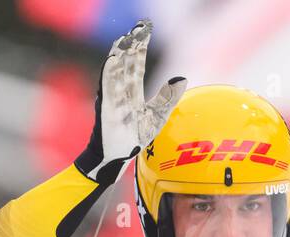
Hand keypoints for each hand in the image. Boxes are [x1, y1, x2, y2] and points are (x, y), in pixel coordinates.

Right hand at [74, 19, 185, 185]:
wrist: (119, 157)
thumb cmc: (134, 138)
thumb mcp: (157, 115)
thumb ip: (167, 97)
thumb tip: (182, 78)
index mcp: (132, 92)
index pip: (137, 65)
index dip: (140, 48)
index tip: (145, 30)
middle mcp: (121, 91)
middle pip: (126, 63)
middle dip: (131, 45)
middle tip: (137, 27)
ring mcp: (113, 98)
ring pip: (117, 71)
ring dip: (120, 54)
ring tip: (125, 38)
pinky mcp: (107, 107)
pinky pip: (107, 87)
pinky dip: (109, 73)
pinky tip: (113, 60)